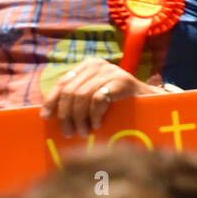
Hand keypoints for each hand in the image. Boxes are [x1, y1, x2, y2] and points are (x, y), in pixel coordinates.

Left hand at [39, 58, 157, 136]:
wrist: (151, 102)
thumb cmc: (119, 103)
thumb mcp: (95, 96)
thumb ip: (77, 97)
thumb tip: (49, 112)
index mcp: (88, 66)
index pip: (63, 81)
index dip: (51, 100)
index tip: (46, 116)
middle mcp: (98, 65)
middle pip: (70, 91)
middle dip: (66, 114)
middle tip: (69, 132)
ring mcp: (111, 71)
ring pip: (82, 96)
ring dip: (80, 118)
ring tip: (84, 132)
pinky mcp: (122, 81)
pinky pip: (98, 99)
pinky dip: (94, 115)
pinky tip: (96, 124)